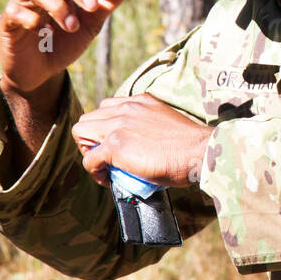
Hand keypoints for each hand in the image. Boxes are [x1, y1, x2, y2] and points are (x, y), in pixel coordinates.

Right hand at [0, 0, 133, 95]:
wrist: (41, 74)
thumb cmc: (63, 42)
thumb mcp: (89, 24)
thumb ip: (106, 3)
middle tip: (92, 6)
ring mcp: (18, 4)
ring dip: (58, 5)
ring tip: (73, 26)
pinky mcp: (6, 24)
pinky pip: (14, 11)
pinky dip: (30, 17)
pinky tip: (42, 30)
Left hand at [72, 94, 213, 188]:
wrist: (200, 152)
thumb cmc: (191, 146)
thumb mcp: (165, 123)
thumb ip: (148, 126)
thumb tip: (141, 146)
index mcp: (139, 101)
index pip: (106, 107)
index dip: (104, 128)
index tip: (114, 145)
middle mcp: (126, 107)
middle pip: (88, 118)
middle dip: (90, 138)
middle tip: (105, 158)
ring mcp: (118, 125)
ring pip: (80, 132)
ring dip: (88, 150)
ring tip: (104, 166)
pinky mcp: (116, 146)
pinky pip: (89, 159)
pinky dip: (94, 171)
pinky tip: (107, 179)